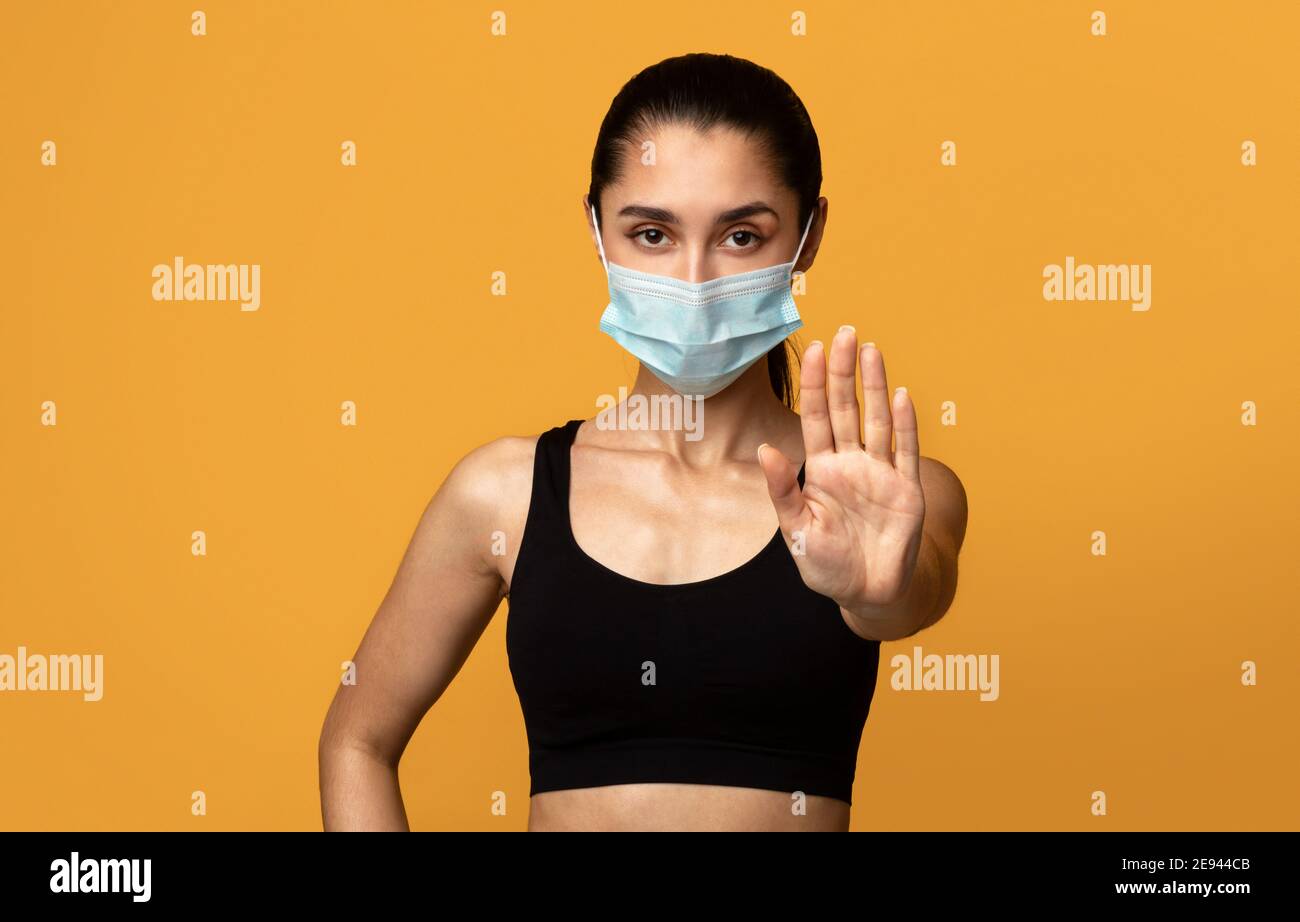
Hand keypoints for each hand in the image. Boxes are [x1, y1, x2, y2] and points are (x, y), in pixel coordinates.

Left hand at [757, 326, 925, 618]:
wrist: (867, 593)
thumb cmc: (827, 563)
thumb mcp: (796, 529)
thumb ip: (782, 490)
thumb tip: (765, 449)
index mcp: (822, 470)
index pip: (817, 417)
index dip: (816, 384)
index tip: (813, 349)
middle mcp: (852, 463)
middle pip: (847, 409)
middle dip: (844, 372)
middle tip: (844, 333)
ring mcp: (881, 473)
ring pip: (876, 421)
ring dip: (874, 386)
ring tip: (871, 350)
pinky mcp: (906, 490)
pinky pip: (905, 452)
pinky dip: (903, 425)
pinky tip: (900, 396)